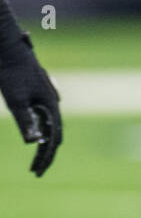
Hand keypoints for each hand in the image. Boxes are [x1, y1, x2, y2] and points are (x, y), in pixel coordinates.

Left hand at [0, 29, 60, 176]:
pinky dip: (40, 129)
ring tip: (37, 156)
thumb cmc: (10, 72)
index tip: (36, 172)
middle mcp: (53, 103)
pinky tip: (35, 132)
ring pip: (51, 126)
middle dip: (46, 154)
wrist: (8, 46)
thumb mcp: (15, 100)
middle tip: (36, 169)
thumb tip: (33, 143)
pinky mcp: (39, 92)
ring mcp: (47, 97)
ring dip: (44, 143)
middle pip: (55, 135)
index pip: (53, 140)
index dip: (45, 158)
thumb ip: (25, 122)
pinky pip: (44, 116)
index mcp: (52, 106)